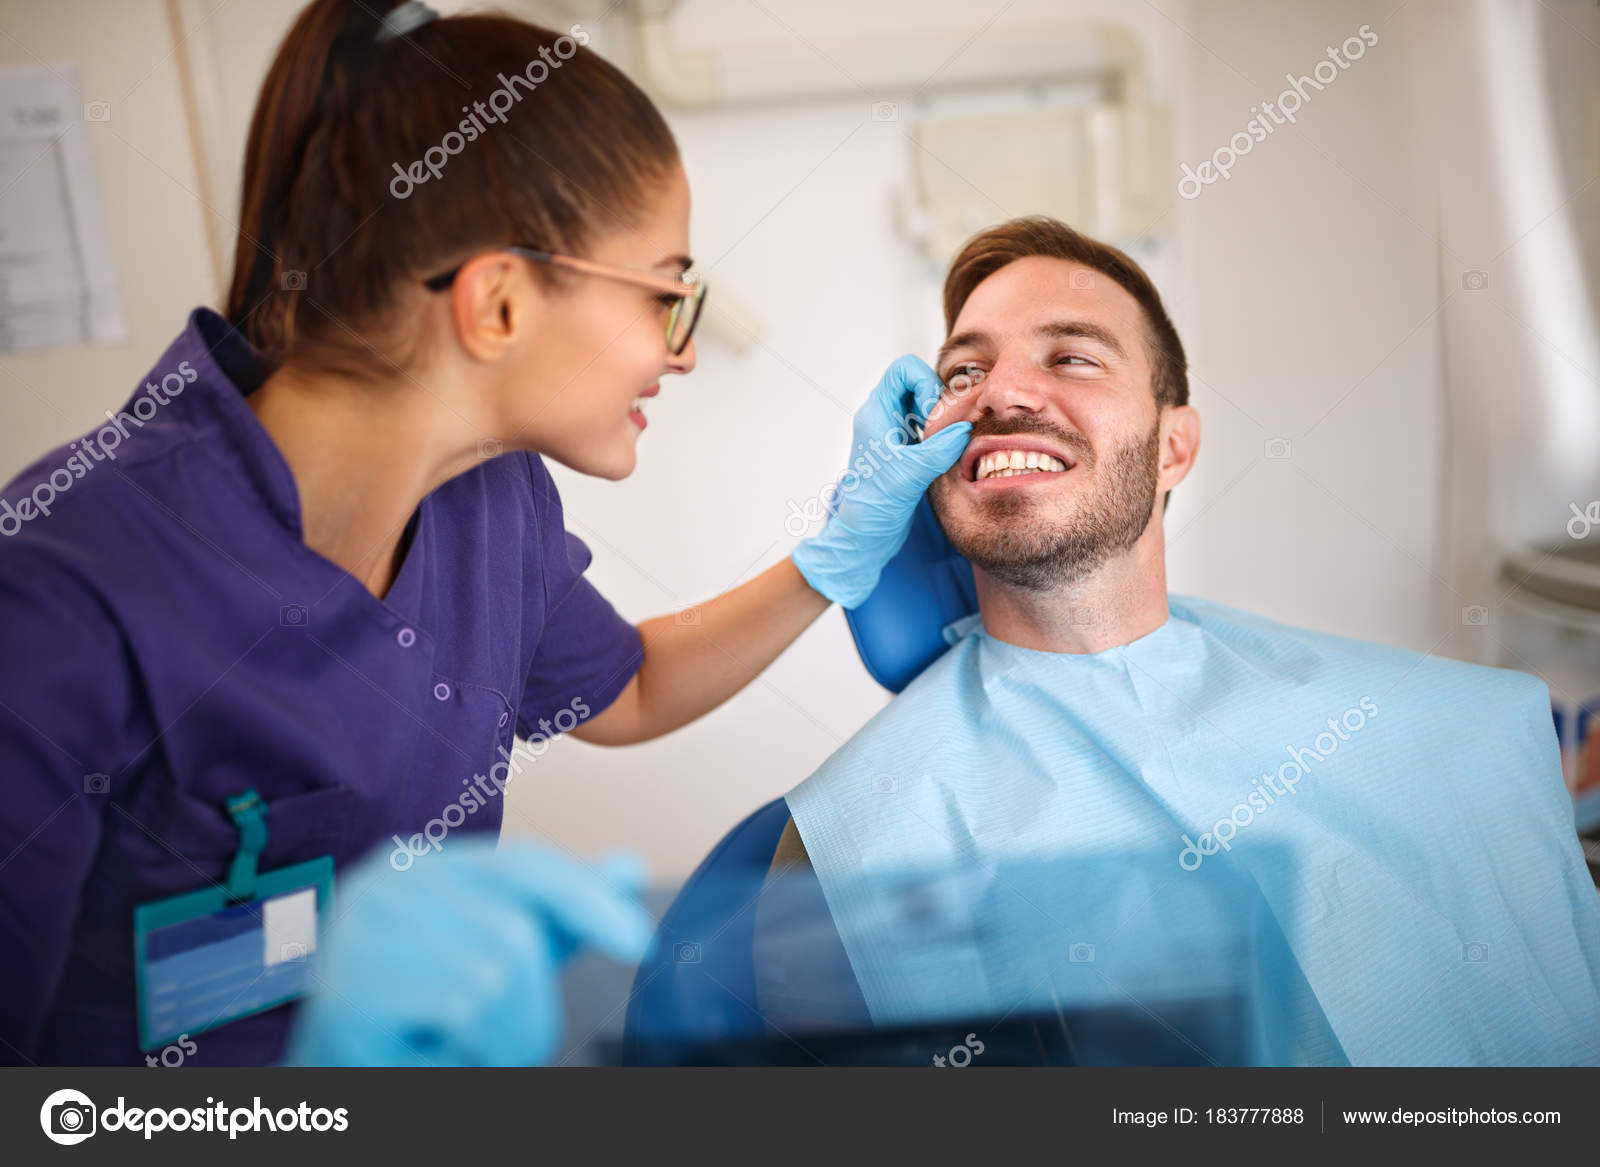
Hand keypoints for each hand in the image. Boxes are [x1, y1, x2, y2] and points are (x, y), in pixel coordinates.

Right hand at [284, 839, 652, 1065]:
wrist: (333, 1083)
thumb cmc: (419, 1022)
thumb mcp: (496, 957)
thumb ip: (557, 913)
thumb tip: (629, 865)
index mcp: (419, 863)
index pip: (525, 865)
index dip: (588, 901)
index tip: (640, 944)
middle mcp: (384, 881)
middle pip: (516, 928)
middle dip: (532, 1002)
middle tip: (500, 1045)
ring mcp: (355, 929)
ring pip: (492, 976)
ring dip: (498, 1034)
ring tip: (456, 1048)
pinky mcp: (344, 987)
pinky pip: (457, 1010)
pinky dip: (462, 1048)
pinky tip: (426, 1053)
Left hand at [790, 356, 971, 608]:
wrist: (863, 537)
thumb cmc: (875, 506)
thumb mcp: (911, 474)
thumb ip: (940, 448)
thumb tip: (966, 428)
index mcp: (875, 412)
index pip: (904, 369)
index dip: (926, 382)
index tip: (933, 416)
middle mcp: (882, 417)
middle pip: (918, 383)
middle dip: (938, 401)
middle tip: (945, 432)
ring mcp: (892, 433)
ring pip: (925, 406)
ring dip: (941, 420)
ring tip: (946, 445)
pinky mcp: (903, 450)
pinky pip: (927, 427)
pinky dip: (940, 435)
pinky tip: (944, 457)